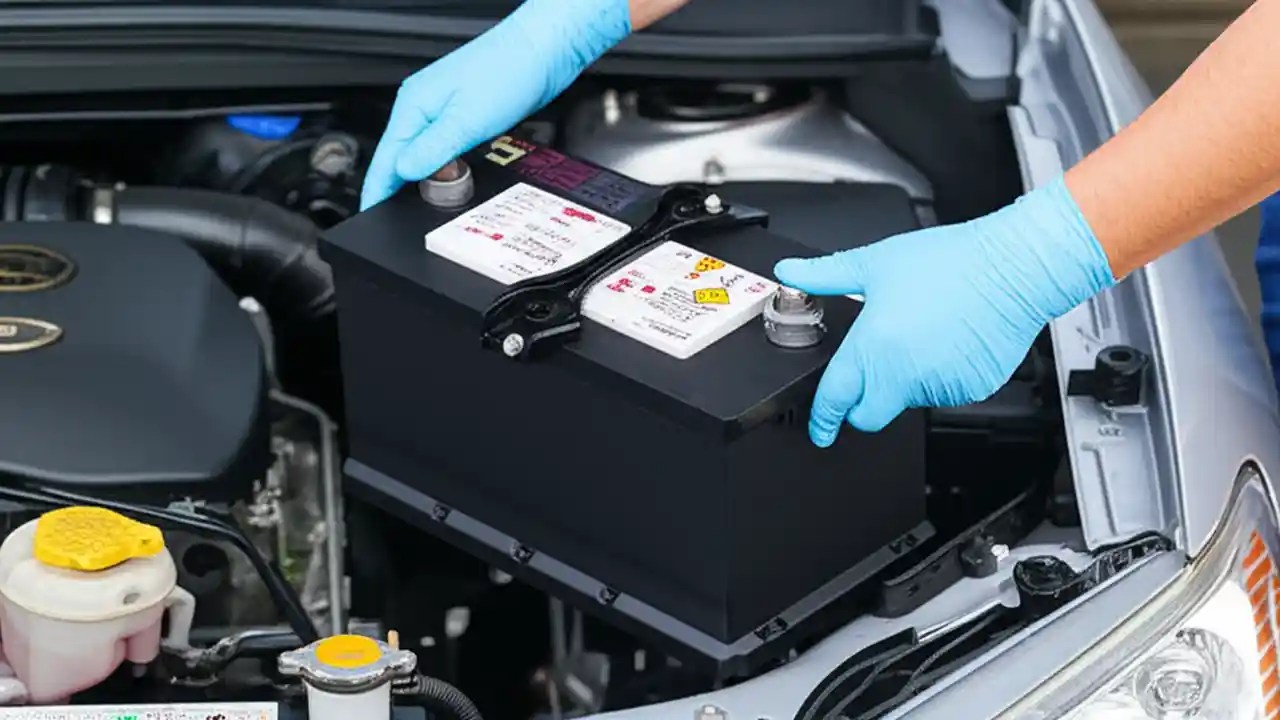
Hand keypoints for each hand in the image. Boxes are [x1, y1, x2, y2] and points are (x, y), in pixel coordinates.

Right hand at [360, 0, 630, 209]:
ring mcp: (442, 108)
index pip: (385, 158)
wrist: (543, 50)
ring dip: (424, 178)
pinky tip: (451, 176)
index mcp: (414, 106)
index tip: (370, 214)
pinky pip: (443, 146)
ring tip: (426, 202)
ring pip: (423, 153)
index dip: (377, 190)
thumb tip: (403, 173)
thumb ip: (431, 150)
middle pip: (400, 157)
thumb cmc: (508, 72)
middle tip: (401, 217)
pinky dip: (443, 165)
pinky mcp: (464, 113)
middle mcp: (423, 105)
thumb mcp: (466, 121)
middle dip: (399, 189)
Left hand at [774, 176, 1115, 446]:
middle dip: (862, 404)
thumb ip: (824, 275)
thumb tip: (790, 273)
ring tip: (921, 335)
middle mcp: (904, 374)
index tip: (818, 428)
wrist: (1014, 267)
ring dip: (905, 383)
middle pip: (869, 416)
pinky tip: (946, 342)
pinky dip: (939, 378)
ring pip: (908, 403)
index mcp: (874, 347)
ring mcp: (939, 385)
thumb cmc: (952, 262)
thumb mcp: (874, 263)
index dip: (822, 417)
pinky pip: (943, 395)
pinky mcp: (970, 390)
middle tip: (870, 373)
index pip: (836, 399)